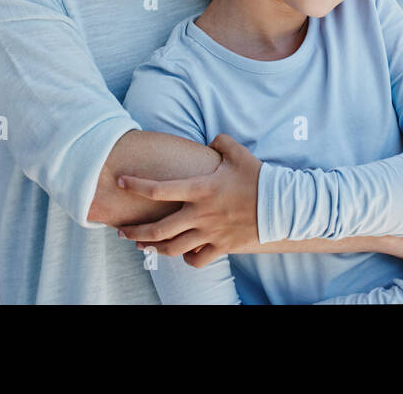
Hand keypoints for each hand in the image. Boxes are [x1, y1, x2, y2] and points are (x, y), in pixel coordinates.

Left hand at [116, 134, 261, 266]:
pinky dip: (186, 259)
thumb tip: (209, 142)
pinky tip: (182, 254)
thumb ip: (219, 142)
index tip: (120, 182)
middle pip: (158, 229)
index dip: (135, 185)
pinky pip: (197, 260)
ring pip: (173, 248)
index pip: (159, 189)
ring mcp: (210, 233)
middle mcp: (200, 214)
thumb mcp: (237, 152)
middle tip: (121, 230)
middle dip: (135, 231)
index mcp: (200, 189)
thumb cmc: (258, 176)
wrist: (281, 204)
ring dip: (153, 248)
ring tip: (142, 245)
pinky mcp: (222, 246)